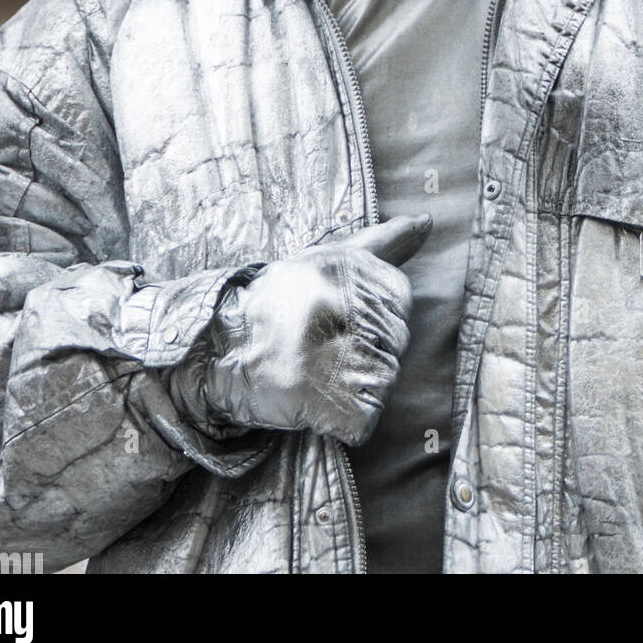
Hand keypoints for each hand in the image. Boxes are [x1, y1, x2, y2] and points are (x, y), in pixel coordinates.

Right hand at [171, 214, 431, 446]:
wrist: (213, 350)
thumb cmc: (275, 303)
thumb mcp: (325, 259)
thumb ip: (382, 242)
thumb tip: (429, 221)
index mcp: (351, 268)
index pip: (398, 301)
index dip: (369, 316)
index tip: (331, 315)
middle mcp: (349, 306)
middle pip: (394, 343)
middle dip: (365, 351)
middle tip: (316, 345)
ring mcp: (342, 354)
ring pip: (383, 381)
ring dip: (354, 385)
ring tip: (312, 371)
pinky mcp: (334, 400)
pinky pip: (365, 419)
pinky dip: (345, 420)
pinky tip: (314, 400)